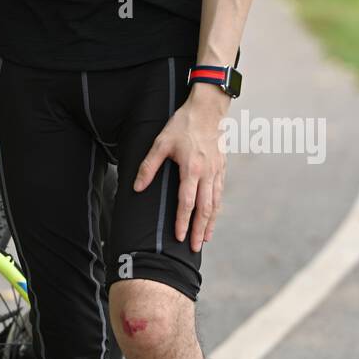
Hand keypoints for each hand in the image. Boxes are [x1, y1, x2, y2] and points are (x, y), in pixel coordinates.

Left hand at [132, 83, 228, 252]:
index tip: (179, 237)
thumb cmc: (182, 125)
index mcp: (191, 169)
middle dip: (199, 230)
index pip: (187, 202)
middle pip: (204, 208)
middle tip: (195, 248)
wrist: (207, 110)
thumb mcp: (161, 142)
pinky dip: (217, 209)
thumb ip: (148, 166)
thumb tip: (137, 187)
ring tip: (205, 239)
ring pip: (215, 203)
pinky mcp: (221, 169)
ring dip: (210, 223)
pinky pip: (220, 194)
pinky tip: (213, 217)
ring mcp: (217, 172)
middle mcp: (207, 173)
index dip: (183, 222)